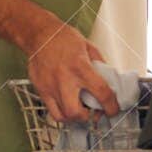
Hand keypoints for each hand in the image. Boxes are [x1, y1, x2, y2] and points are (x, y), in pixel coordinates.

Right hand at [0, 0, 120, 123]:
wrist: (39, 34)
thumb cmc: (64, 39)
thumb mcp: (89, 48)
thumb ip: (101, 66)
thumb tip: (111, 82)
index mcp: (80, 67)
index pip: (101, 93)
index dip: (111, 106)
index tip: (113, 110)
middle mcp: (64, 79)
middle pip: (76, 113)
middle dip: (88, 117)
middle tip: (92, 112)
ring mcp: (50, 86)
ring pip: (62, 117)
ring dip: (74, 117)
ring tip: (79, 110)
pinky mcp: (41, 90)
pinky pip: (52, 111)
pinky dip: (62, 113)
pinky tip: (67, 105)